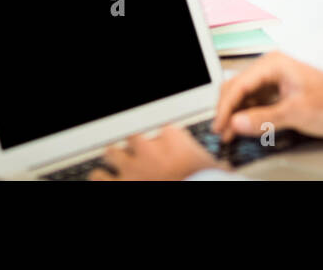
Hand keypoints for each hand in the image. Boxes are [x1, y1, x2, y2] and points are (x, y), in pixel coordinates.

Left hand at [86, 125, 220, 180]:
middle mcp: (149, 147)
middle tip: (136, 155)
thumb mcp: (214, 169)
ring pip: (111, 153)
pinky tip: (100, 177)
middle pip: (132, 137)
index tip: (165, 146)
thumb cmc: (206, 182)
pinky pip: (99, 176)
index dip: (163, 139)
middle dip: (133, 147)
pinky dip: (100, 177)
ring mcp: (133, 166)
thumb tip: (223, 168)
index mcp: (173, 138)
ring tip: (111, 163)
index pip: (163, 129)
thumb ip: (209, 163)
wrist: (198, 192)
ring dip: (113, 159)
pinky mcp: (121, 183)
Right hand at [212, 52, 322, 140]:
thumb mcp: (297, 112)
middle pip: (237, 88)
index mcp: (273, 64)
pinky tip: (245, 128)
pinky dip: (248, 116)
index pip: (238, 85)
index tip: (219, 126)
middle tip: (221, 132)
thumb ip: (264, 118)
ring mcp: (275, 80)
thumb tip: (237, 123)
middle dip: (227, 111)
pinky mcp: (280, 93)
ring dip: (236, 115)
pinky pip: (256, 103)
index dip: (225, 108)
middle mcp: (271, 69)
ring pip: (245, 97)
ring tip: (229, 133)